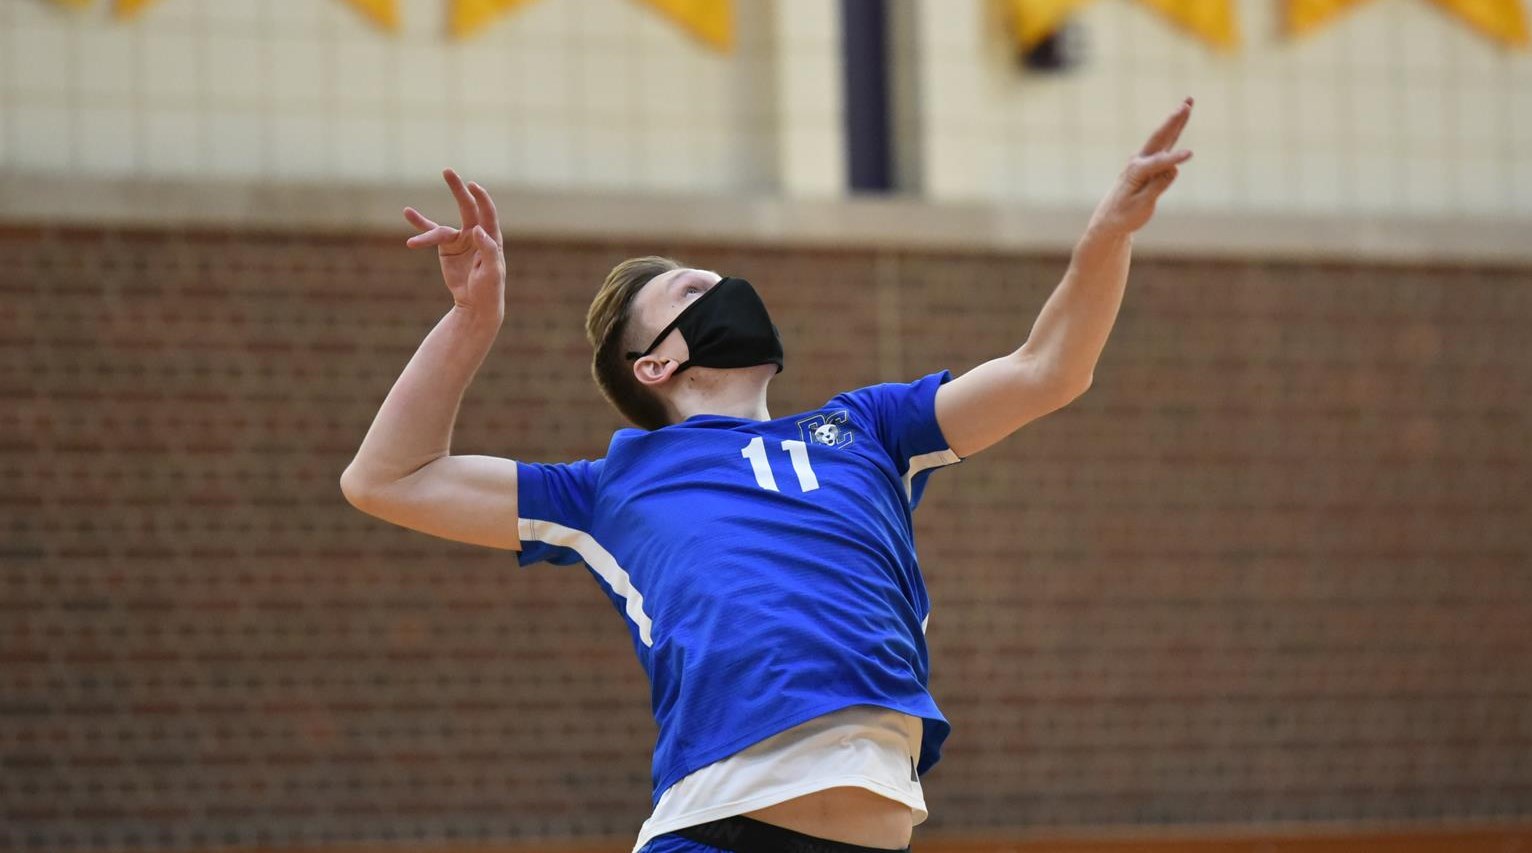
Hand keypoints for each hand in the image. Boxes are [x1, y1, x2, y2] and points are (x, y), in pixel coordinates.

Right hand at [403, 168, 504, 320]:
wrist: (476, 304)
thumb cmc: (489, 289)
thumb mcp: (492, 272)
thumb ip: (488, 250)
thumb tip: (478, 229)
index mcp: (492, 238)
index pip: (487, 213)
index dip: (481, 198)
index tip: (473, 186)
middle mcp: (476, 234)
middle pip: (467, 207)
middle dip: (458, 190)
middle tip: (447, 171)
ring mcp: (461, 239)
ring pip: (441, 228)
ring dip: (425, 227)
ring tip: (407, 214)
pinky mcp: (447, 247)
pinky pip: (431, 234)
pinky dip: (420, 226)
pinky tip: (408, 213)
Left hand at [1087, 97, 1193, 237]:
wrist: (1110, 219)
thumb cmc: (1124, 215)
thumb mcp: (1141, 206)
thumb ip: (1157, 187)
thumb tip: (1173, 169)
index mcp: (1136, 173)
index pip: (1158, 163)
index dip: (1174, 159)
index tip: (1190, 154)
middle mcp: (1138, 162)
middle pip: (1159, 138)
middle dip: (1173, 121)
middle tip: (1186, 104)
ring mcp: (1143, 160)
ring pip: (1163, 137)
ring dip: (1176, 120)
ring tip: (1187, 102)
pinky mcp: (1148, 164)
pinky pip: (1164, 144)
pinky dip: (1173, 130)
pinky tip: (1180, 118)